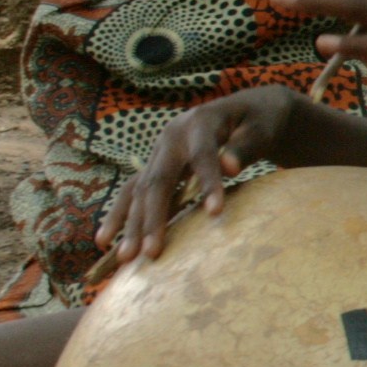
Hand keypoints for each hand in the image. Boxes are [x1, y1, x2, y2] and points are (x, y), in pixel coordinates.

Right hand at [99, 87, 304, 264]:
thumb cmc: (261, 121)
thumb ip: (246, 146)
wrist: (247, 109)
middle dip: (152, 218)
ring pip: (139, 189)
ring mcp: (160, 151)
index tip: (215, 213)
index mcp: (199, 122)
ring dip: (131, 224)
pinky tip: (104, 240)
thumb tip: (230, 168)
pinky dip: (121, 215)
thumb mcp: (261, 128)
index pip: (202, 155)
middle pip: (158, 179)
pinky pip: (133, 191)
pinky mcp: (157, 164)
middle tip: (151, 253)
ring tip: (123, 257)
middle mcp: (171, 137)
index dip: (208, 183)